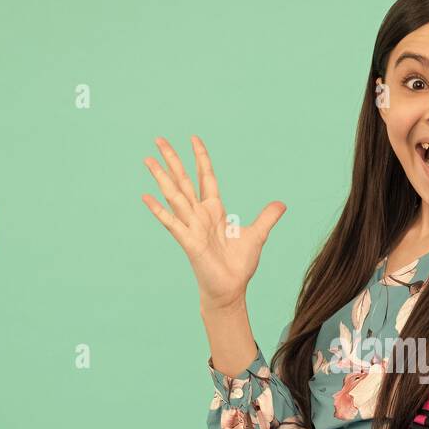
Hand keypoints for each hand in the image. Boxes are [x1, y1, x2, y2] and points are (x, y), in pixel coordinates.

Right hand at [141, 135, 286, 309]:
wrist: (230, 289)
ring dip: (161, 177)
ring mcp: (191, 227)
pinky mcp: (188, 241)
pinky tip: (146, 196)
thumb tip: (282, 204)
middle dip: (173, 159)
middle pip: (184, 180)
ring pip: (174, 195)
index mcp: (215, 211)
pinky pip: (171, 222)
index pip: (206, 177)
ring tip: (147, 159)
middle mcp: (200, 215)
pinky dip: (158, 210)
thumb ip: (266, 217)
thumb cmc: (238, 265)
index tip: (194, 138)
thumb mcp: (257, 235)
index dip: (200, 158)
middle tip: (159, 139)